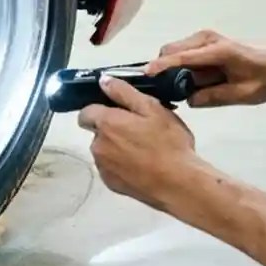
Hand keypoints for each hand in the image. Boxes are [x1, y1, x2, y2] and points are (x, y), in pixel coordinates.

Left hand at [78, 76, 203, 211]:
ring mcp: (102, 167)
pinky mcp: (110, 183)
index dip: (101, 109)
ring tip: (143, 151)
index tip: (119, 113)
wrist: (179, 185)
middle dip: (111, 129)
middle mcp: (97, 145)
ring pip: (104, 151)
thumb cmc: (168, 143)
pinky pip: (110, 168)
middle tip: (138, 131)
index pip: (86, 111)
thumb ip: (124, 92)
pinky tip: (141, 167)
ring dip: (116, 148)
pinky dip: (120, 166)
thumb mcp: (152, 109)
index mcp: (105, 124)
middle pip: (97, 132)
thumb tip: (104, 80)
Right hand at [145, 29, 265, 106]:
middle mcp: (206, 39)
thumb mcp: (243, 94)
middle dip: (165, 69)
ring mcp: (205, 38)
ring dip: (174, 68)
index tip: (144, 76)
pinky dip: (181, 65)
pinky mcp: (206, 41)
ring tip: (189, 88)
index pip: (180, 57)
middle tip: (173, 92)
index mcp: (217, 51)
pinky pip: (184, 52)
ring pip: (175, 51)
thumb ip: (213, 97)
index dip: (160, 67)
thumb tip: (189, 100)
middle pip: (171, 51)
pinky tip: (195, 80)